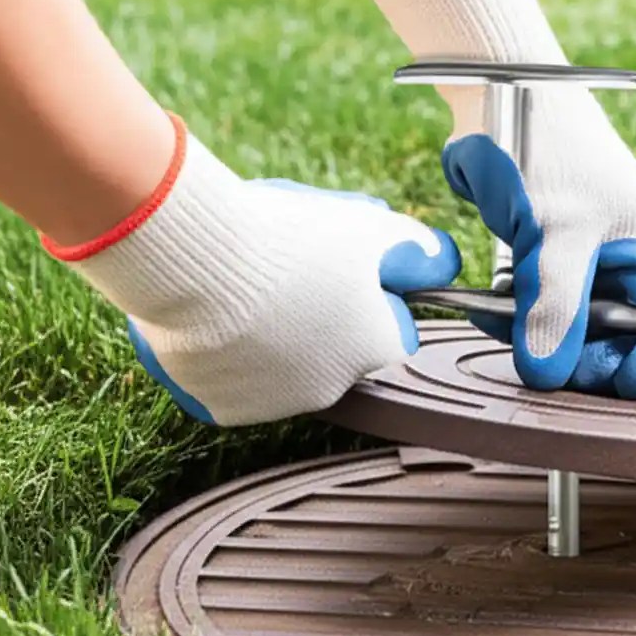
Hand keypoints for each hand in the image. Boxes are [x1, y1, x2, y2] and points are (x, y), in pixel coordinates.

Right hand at [51, 123, 461, 426]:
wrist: (194, 260)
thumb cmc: (289, 238)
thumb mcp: (371, 226)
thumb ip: (420, 249)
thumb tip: (441, 264)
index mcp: (376, 350)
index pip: (390, 323)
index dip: (369, 288)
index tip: (339, 262)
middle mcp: (332, 390)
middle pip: (335, 345)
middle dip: (319, 310)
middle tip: (284, 264)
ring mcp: (272, 406)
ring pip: (281, 363)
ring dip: (271, 332)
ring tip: (240, 283)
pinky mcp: (217, 409)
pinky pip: (228, 378)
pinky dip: (223, 352)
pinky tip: (211, 311)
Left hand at [440, 89, 635, 398]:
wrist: (494, 91)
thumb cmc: (544, 148)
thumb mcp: (556, 234)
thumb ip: (555, 307)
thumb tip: (546, 375)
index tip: (606, 383)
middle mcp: (625, 259)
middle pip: (620, 341)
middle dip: (583, 358)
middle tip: (540, 360)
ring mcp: (583, 258)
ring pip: (573, 328)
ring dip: (540, 340)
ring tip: (505, 328)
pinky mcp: (543, 256)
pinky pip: (537, 306)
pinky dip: (515, 318)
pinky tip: (490, 314)